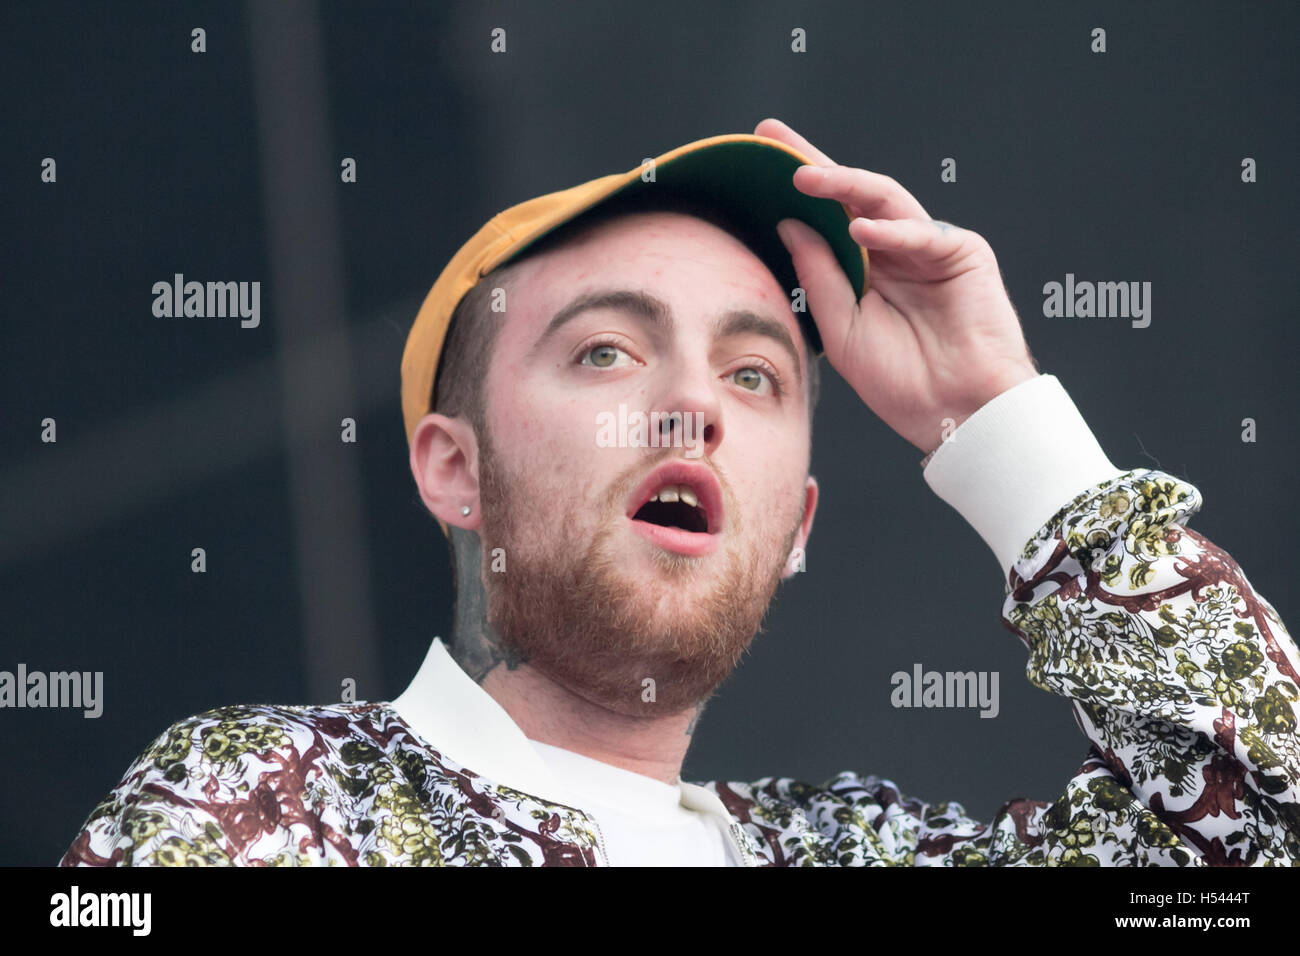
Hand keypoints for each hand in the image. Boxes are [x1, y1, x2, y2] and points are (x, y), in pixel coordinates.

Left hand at [756, 117, 1039, 454]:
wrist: (957, 414)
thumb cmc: (902, 383)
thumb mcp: (842, 330)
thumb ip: (818, 277)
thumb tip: (788, 224)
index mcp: (865, 270)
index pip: (826, 217)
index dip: (795, 188)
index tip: (757, 155)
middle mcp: (893, 251)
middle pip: (851, 196)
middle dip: (813, 164)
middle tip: (771, 138)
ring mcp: (927, 248)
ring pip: (884, 201)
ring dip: (844, 185)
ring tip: (805, 178)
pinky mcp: (962, 253)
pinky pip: (921, 233)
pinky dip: (891, 230)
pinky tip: (859, 230)